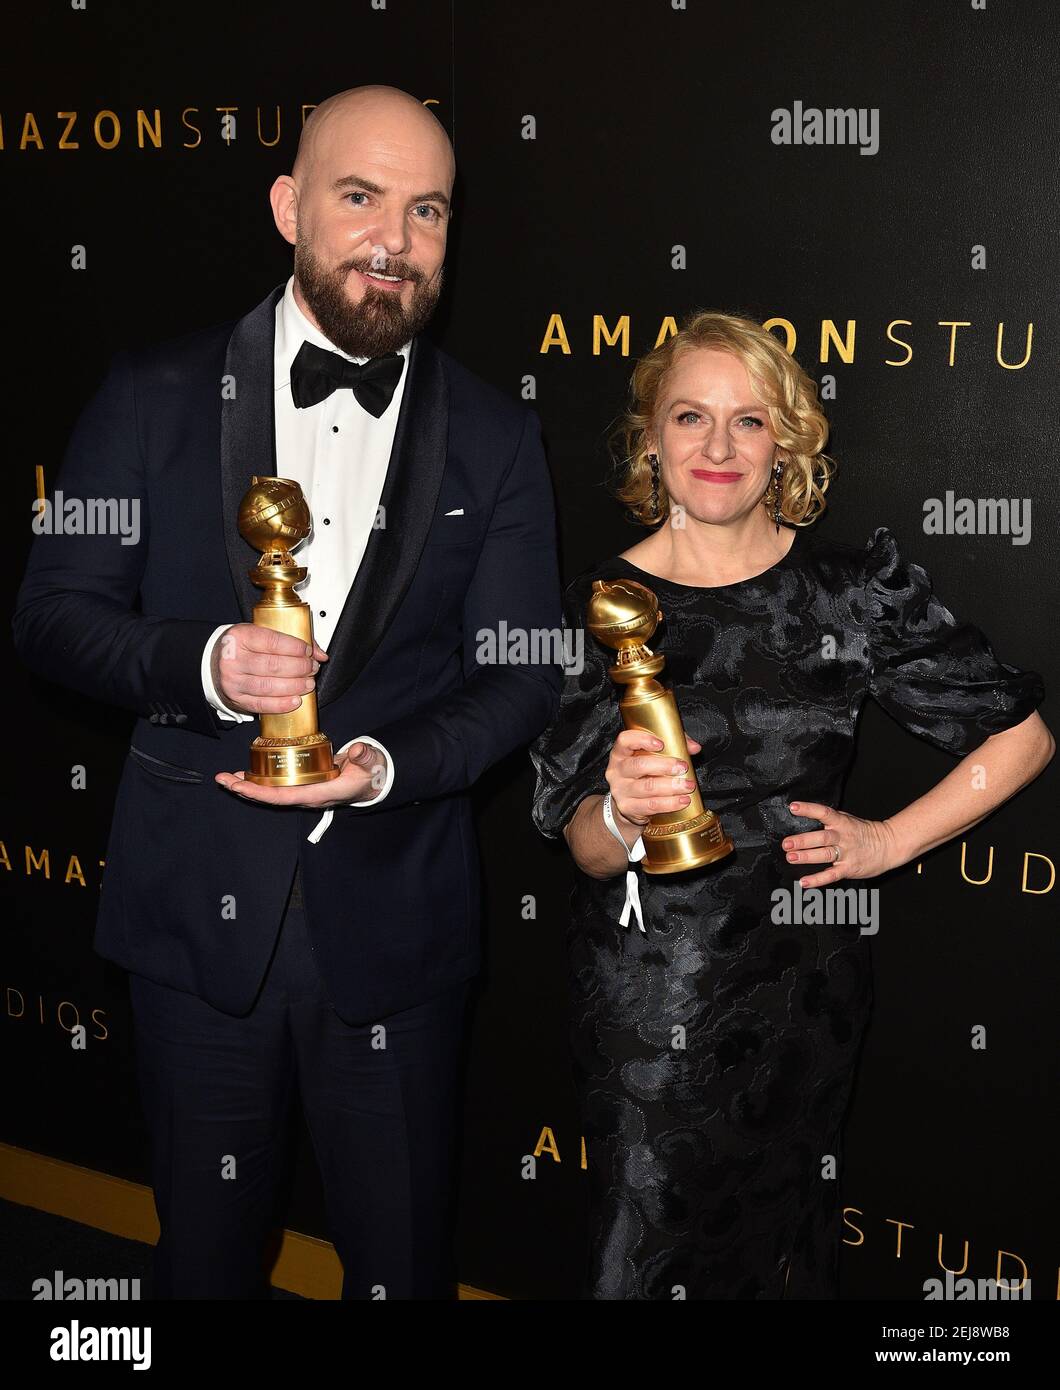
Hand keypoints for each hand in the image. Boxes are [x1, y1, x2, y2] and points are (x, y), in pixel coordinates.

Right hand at [211, 623, 328, 714]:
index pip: (272, 642)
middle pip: (273, 665)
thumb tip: (319, 653)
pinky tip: (295, 700)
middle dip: (299, 668)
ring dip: (294, 686)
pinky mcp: (236, 698)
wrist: (214, 663)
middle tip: (311, 668)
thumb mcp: (260, 634)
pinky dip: (281, 704)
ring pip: (268, 686)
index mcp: (240, 637)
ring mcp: (233, 680)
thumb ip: (290, 640)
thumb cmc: (242, 647)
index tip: (308, 651)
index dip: (295, 648)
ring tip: (308, 683)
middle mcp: (233, 659)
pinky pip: (261, 704)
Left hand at [214, 741, 387, 808]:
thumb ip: (364, 756)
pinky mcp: (301, 785)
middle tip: (223, 779)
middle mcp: (306, 796)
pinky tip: (244, 775)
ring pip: (269, 793)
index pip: (284, 797)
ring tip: (226, 778)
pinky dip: (258, 782)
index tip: (241, 787)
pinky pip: (275, 787)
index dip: (261, 793)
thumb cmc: (369, 773)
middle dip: (245, 789)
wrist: (373, 781)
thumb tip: (356, 751)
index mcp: (319, 793)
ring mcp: (302, 791)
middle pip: (270, 797)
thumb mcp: (369, 763)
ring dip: (247, 786)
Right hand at [605, 728, 700, 838]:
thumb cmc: (643, 774)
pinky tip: (682, 801)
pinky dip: (670, 803)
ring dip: (671, 786)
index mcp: (620, 753)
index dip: (642, 740)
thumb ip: (673, 746)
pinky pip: (651, 805)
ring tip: (688, 785)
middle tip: (683, 767)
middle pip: (639, 765)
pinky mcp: (627, 807)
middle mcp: (617, 771)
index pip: (625, 740)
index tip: (661, 744)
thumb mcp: (652, 757)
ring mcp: (620, 790)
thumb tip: (694, 747)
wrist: (628, 804)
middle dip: (664, 766)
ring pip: (647, 787)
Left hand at [782, 800, 898, 886]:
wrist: (889, 846)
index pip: (824, 812)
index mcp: (842, 823)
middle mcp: (843, 837)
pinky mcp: (849, 869)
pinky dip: (817, 880)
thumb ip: (831, 819)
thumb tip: (808, 815)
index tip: (793, 807)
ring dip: (806, 857)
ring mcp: (846, 854)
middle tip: (787, 843)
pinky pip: (831, 875)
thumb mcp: (849, 820)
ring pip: (824, 855)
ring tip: (791, 857)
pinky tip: (804, 882)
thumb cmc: (865, 832)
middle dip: (803, 841)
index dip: (808, 809)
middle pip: (822, 838)